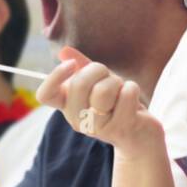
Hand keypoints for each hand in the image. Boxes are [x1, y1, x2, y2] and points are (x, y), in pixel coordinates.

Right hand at [35, 47, 163, 157]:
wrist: (140, 135)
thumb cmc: (117, 104)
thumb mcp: (98, 82)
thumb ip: (81, 67)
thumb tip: (64, 51)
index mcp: (68, 106)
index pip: (45, 95)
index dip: (55, 76)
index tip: (73, 64)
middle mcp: (78, 120)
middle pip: (78, 84)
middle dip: (98, 70)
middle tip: (109, 77)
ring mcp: (99, 128)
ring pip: (103, 90)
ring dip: (117, 82)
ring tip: (121, 91)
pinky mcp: (122, 129)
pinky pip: (127, 94)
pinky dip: (132, 88)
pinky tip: (134, 101)